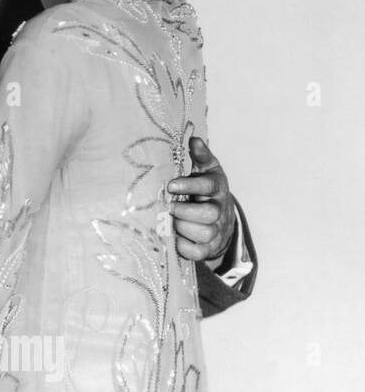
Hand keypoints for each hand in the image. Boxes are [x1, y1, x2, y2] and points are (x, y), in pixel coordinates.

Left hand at [167, 138, 237, 263]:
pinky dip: (184, 247)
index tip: (170, 185)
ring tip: (171, 221)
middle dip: (185, 211)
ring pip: (204, 233)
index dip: (190, 186)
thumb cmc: (205, 192)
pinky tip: (174, 237)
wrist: (220, 221)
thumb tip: (193, 138)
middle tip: (170, 207)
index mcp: (217, 188)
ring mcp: (216, 231)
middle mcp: (219, 210)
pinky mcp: (208, 248)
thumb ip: (200, 156)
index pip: (208, 185)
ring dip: (183, 228)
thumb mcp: (206, 171)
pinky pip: (197, 252)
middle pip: (209, 213)